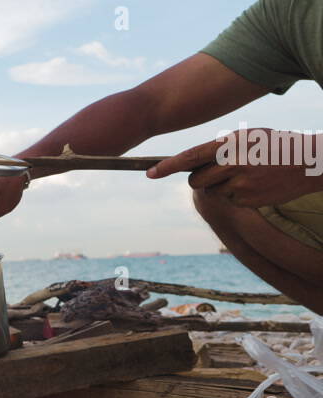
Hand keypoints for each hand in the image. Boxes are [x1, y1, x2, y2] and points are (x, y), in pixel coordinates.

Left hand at [147, 129, 322, 207]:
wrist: (310, 162)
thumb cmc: (275, 146)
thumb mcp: (248, 138)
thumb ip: (220, 149)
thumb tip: (192, 166)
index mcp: (232, 143)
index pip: (191, 157)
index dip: (167, 167)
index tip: (150, 173)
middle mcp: (233, 163)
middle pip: (196, 180)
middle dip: (200, 179)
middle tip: (219, 171)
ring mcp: (241, 184)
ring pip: (213, 191)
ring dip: (222, 186)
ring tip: (248, 174)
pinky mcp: (247, 200)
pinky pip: (229, 200)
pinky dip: (237, 195)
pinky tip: (256, 184)